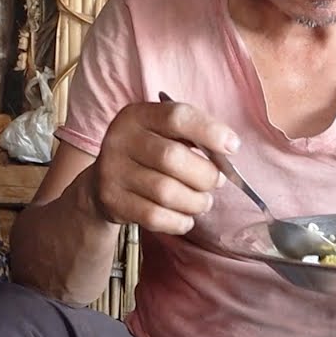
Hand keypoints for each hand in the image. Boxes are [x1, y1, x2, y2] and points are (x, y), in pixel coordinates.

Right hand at [85, 99, 234, 234]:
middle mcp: (120, 139)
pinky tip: (185, 218)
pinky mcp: (111, 200)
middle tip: (217, 182)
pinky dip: (179, 221)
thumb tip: (227, 152)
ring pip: (166, 192)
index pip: (176, 116)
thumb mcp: (163, 134)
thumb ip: (192, 137)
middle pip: (172, 158)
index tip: (232, 147)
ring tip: (202, 202)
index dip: (209, 131)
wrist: (102, 183)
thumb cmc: (147, 155)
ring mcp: (112, 170)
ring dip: (195, 202)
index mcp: (138, 115)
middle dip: (205, 175)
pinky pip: (154, 216)